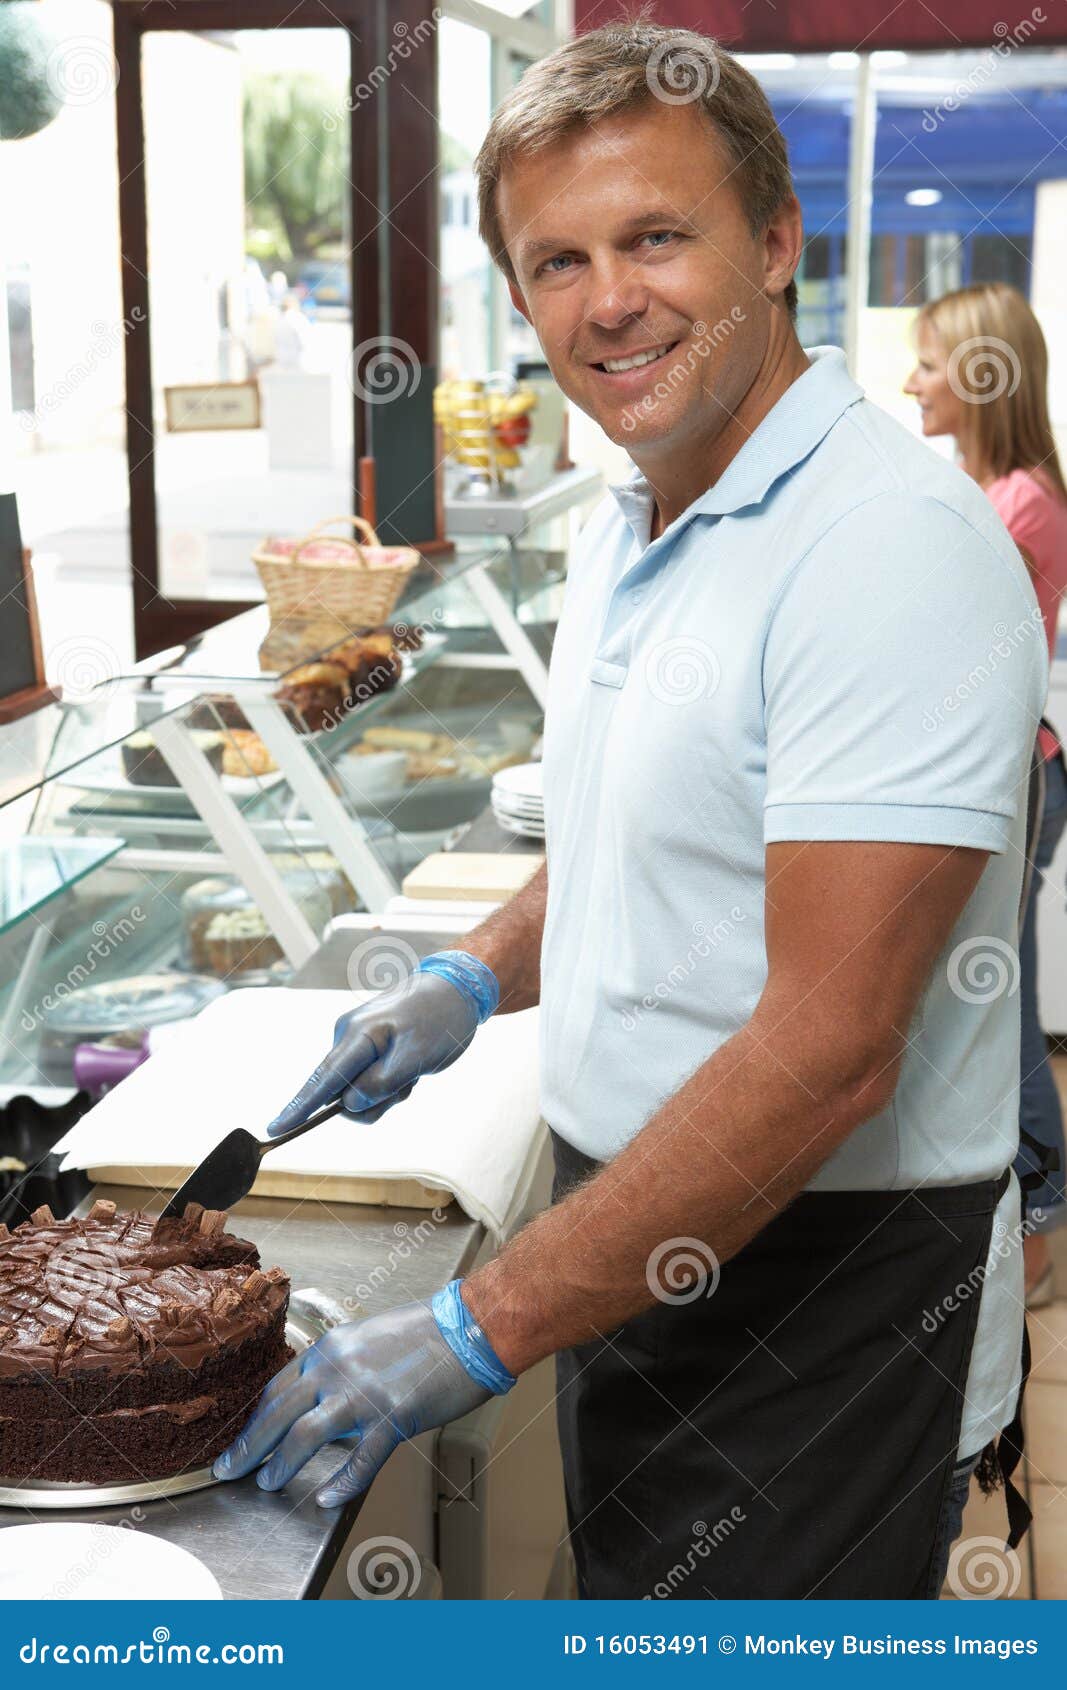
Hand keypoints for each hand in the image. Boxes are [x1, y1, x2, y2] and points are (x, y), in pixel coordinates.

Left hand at [212, 1285, 511, 1505]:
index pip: (278, 1388)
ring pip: (304, 1435)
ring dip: (280, 1464)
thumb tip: (322, 1405)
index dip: (255, 1420)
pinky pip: (359, 1459)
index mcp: (330, 1349)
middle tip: (228, 1470)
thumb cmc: (427, 1333)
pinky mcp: (391, 1416)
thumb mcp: (368, 1339)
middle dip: (249, 1446)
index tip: (241, 1440)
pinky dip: (341, 1483)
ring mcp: (363, 1393)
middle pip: (277, 1413)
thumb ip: (340, 1370)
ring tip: (266, 1484)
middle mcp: (337, 1368)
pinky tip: (328, 1498)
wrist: (469, 1328)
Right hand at [267, 954, 497, 1133]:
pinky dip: (390, 1085)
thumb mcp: (417, 1056)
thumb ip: (382, 1084)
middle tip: (409, 1083)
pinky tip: (410, 1069)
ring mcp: (357, 1042)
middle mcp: (349, 1037)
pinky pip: (370, 1082)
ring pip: (359, 1092)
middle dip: (374, 1101)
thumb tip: (349, 1104)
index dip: (300, 1107)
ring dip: (387, 1093)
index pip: (323, 1079)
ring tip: (413, 1072)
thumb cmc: (440, 1019)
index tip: (275, 1128)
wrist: (456, 990)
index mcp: (358, 1035)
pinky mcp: (368, 1049)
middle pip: (342, 1092)